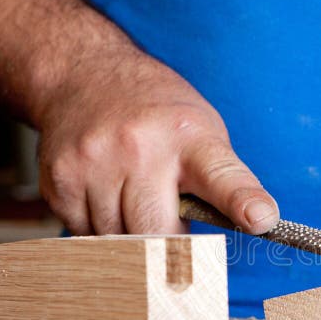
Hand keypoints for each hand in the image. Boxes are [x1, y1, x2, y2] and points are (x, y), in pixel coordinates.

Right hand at [36, 52, 277, 234]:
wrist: (85, 75)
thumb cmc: (158, 115)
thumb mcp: (204, 133)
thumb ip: (223, 184)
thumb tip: (251, 227)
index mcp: (191, 138)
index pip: (222, 177)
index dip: (242, 202)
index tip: (260, 219)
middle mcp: (141, 148)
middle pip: (157, 233)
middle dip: (166, 244)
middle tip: (169, 221)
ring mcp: (95, 163)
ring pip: (118, 242)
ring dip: (130, 236)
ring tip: (133, 197)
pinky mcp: (60, 179)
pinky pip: (85, 234)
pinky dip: (99, 230)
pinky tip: (105, 195)